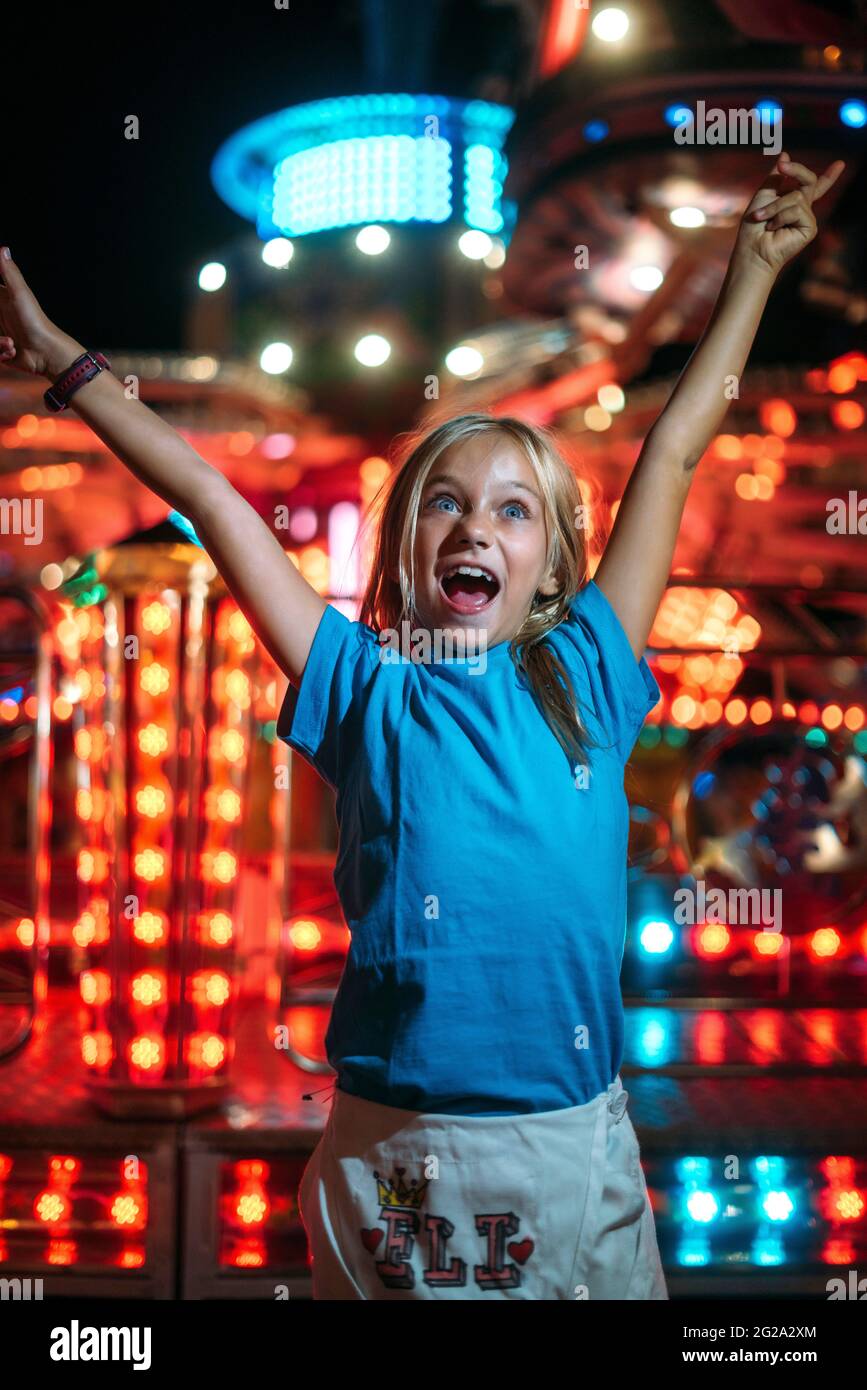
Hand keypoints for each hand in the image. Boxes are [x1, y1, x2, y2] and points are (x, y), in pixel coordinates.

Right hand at [0, 248, 70, 377]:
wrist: (46, 353)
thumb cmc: (35, 321)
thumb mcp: (19, 293)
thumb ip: (8, 272)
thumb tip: (3, 249)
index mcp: (0, 297)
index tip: (4, 309)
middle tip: (8, 336)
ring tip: (12, 344)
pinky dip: (1, 353)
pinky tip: (13, 351)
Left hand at [734, 153, 844, 275]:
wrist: (751, 249)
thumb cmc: (753, 226)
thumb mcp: (763, 195)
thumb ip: (775, 177)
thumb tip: (785, 154)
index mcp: (794, 202)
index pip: (814, 186)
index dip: (829, 177)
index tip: (840, 164)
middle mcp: (803, 209)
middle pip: (809, 181)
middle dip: (796, 171)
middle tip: (783, 167)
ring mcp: (807, 219)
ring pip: (797, 196)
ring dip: (775, 206)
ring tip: (762, 218)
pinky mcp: (809, 228)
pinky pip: (797, 210)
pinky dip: (780, 216)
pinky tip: (773, 228)